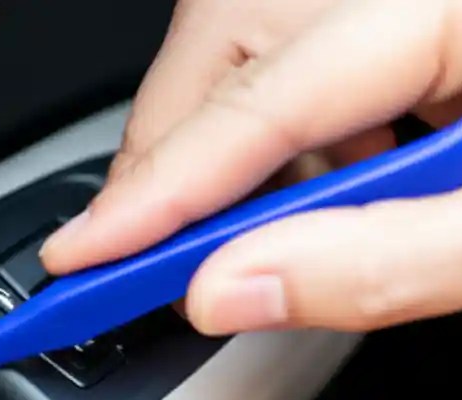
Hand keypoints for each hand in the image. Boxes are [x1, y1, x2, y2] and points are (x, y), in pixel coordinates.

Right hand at [39, 0, 461, 334]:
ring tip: (321, 211)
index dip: (153, 200)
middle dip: (185, 178)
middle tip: (185, 267)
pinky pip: (281, 47)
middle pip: (216, 63)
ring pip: (231, 56)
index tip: (80, 263)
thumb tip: (233, 289)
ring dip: (240, 154)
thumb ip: (380, 262)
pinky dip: (288, 126)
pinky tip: (357, 163)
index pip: (251, 108)